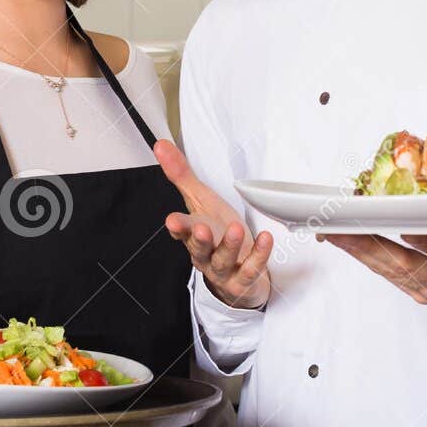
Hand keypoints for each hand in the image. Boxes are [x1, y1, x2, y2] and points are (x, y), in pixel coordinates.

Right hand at [154, 139, 272, 309]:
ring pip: (222, 261)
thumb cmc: (218, 232)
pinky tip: (265, 239)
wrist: (235, 272)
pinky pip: (250, 270)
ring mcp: (223, 270)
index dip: (178, 226)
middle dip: (199, 239)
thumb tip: (161, 146)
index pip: (181, 230)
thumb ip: (182, 174)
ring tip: (236, 229)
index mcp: (192, 234)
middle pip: (198, 249)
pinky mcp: (242, 280)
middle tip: (200, 228)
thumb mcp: (201, 201)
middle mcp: (204, 255)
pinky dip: (259, 256)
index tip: (173, 220)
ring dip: (229, 246)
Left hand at [319, 232, 426, 325]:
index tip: (408, 229)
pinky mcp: (414, 290)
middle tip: (340, 224)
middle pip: (401, 263)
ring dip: (356, 247)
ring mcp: (425, 290)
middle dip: (369, 243)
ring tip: (329, 227)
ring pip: (385, 267)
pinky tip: (340, 238)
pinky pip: (383, 271)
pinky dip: (361, 254)